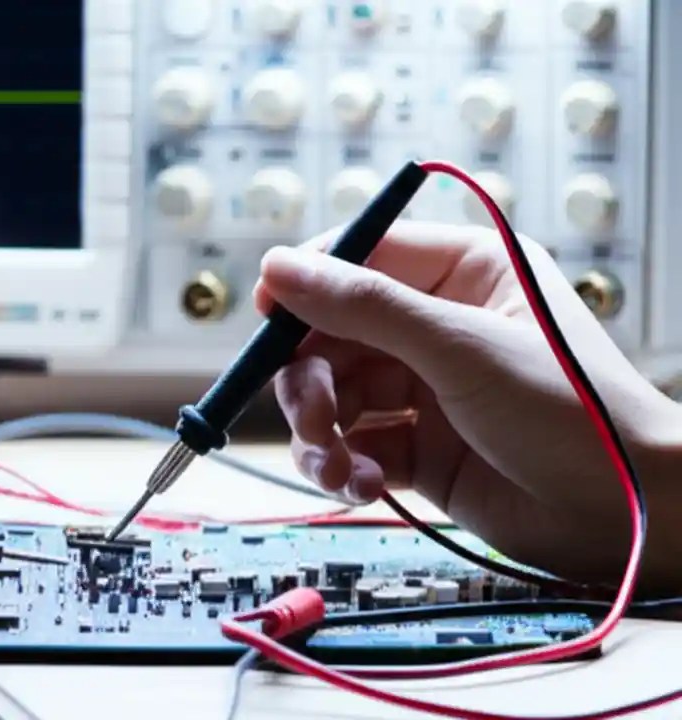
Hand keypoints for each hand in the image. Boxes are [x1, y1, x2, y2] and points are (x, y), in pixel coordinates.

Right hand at [253, 221, 681, 590]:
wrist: (627, 516)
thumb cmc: (572, 412)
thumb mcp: (460, 347)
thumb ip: (362, 306)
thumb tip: (279, 267)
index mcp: (463, 273)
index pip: (361, 258)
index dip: (307, 285)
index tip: (267, 317)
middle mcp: (438, 325)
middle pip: (331, 335)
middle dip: (312, 381)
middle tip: (313, 419)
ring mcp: (425, 389)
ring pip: (334, 396)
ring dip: (320, 434)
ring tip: (337, 468)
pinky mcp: (419, 448)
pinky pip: (352, 446)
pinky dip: (344, 467)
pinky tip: (362, 486)